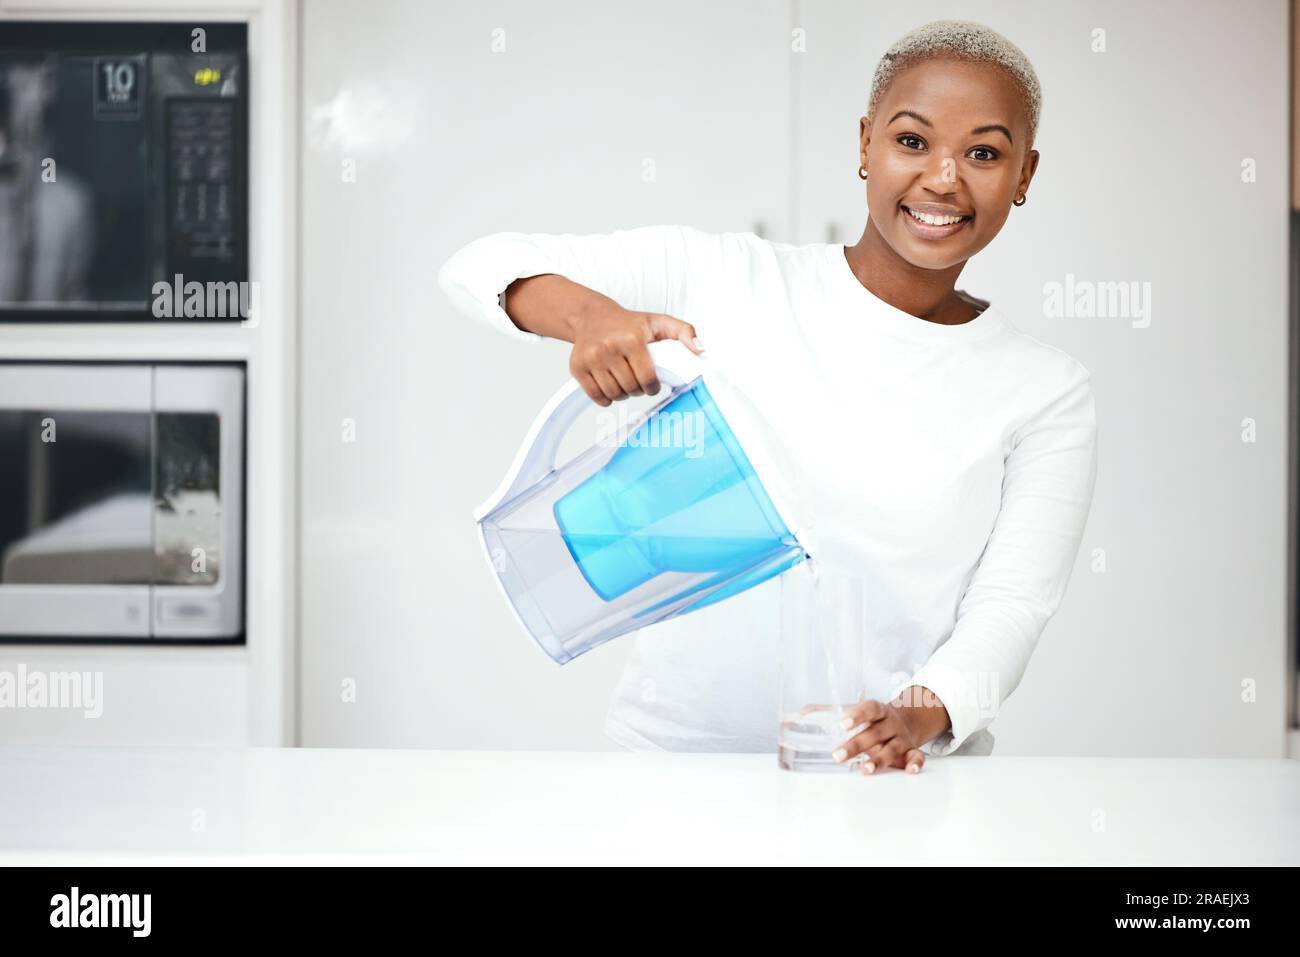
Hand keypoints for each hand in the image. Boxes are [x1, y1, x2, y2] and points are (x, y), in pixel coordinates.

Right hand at [569, 304, 704, 405]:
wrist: (592, 316)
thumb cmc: (629, 323)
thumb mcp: (659, 322)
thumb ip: (684, 332)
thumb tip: (700, 350)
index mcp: (631, 339)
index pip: (647, 379)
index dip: (652, 387)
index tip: (652, 384)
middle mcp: (608, 348)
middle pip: (630, 388)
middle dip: (637, 390)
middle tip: (638, 381)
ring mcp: (590, 358)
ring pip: (613, 394)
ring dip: (622, 394)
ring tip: (625, 383)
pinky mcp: (577, 367)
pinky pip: (595, 396)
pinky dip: (605, 398)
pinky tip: (610, 387)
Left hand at [832, 690, 950, 775]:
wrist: (906, 721)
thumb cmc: (872, 719)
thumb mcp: (855, 711)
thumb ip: (828, 712)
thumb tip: (801, 714)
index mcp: (878, 710)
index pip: (869, 708)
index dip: (857, 715)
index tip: (842, 724)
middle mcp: (890, 723)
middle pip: (875, 733)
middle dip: (856, 745)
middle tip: (837, 755)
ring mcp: (901, 737)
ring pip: (892, 748)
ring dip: (879, 759)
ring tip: (864, 769)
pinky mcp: (910, 750)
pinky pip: (916, 756)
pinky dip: (916, 763)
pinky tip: (910, 771)